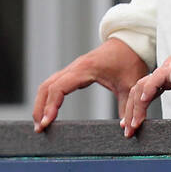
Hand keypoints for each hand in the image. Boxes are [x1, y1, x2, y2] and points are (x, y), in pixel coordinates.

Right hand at [33, 38, 148, 131]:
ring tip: (41, 123)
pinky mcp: (75, 71)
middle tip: (39, 129)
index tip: (47, 123)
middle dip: (40, 108)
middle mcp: (75, 67)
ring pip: (48, 84)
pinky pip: (55, 83)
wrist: (131, 42)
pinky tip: (49, 110)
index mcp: (85, 69)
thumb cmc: (130, 60)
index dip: (50, 106)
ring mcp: (73, 68)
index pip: (59, 88)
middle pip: (47, 87)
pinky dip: (48, 96)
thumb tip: (126, 129)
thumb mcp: (131, 85)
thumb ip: (127, 108)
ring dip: (41, 102)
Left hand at [121, 45, 170, 136]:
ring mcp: (170, 67)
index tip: (133, 123)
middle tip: (127, 130)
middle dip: (131, 111)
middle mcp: (167, 69)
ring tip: (133, 125)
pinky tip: (143, 104)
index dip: (138, 107)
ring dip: (135, 107)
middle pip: (139, 90)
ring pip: (143, 87)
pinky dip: (146, 91)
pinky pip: (155, 79)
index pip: (147, 90)